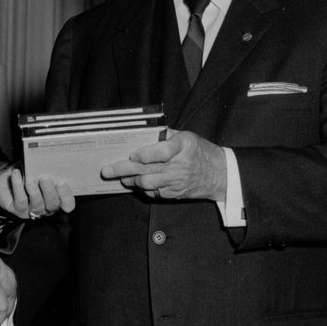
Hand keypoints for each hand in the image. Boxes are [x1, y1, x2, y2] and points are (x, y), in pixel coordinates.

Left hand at [0, 166, 74, 218]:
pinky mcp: (18, 210)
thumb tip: (46, 155)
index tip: (62, 183)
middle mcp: (46, 207)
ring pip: (37, 205)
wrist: (5, 182)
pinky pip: (20, 200)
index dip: (67, 195)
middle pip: (53, 204)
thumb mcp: (35, 169)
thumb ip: (43, 165)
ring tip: (30, 180)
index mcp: (56, 197)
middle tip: (45, 178)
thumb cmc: (25, 174)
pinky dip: (18, 187)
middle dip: (50, 191)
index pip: (67, 203)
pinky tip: (16, 175)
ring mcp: (32, 211)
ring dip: (34, 192)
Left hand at [101, 130, 226, 200]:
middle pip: (147, 169)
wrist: (220, 173)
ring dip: (130, 180)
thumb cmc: (199, 150)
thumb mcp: (187, 136)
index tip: (132, 154)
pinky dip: (141, 188)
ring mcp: (176, 181)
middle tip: (106, 170)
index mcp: (183, 146)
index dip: (146, 154)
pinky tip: (134, 182)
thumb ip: (166, 135)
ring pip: (147, 183)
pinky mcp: (174, 193)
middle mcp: (179, 165)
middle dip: (123, 170)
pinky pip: (153, 193)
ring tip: (119, 176)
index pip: (163, 151)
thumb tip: (142, 132)